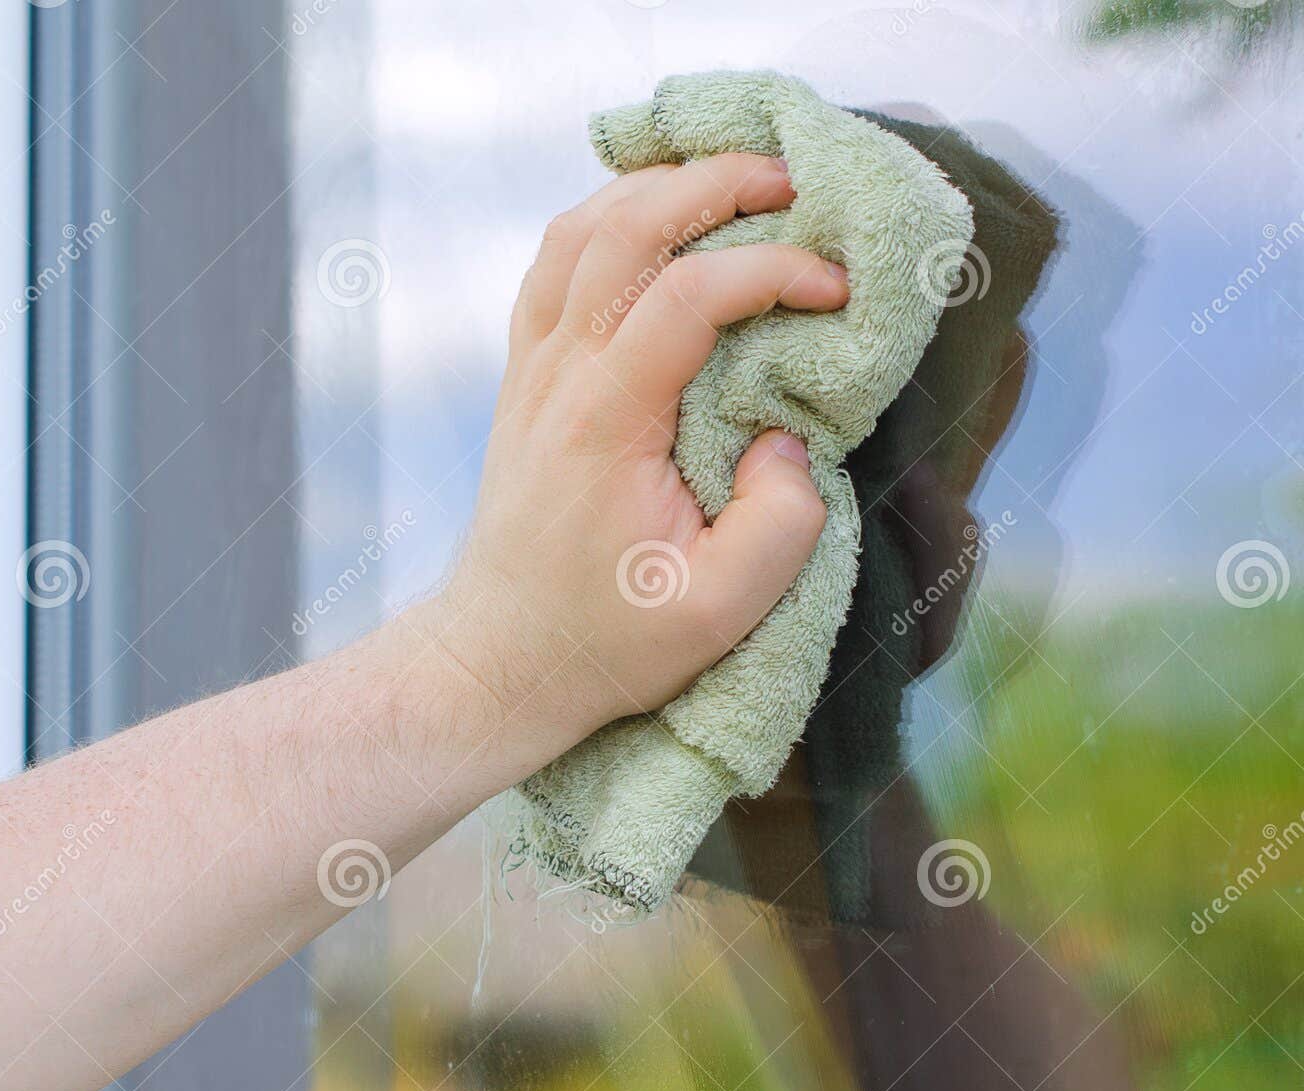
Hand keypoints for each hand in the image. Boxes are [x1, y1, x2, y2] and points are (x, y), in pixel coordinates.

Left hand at [435, 152, 849, 754]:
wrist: (504, 658)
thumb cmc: (608, 640)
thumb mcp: (719, 612)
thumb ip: (780, 523)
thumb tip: (787, 440)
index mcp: (605, 423)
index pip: (686, 295)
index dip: (771, 270)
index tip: (835, 290)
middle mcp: (557, 378)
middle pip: (623, 228)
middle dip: (714, 186)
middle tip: (793, 182)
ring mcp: (530, 371)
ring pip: (577, 231)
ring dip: (655, 191)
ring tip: (731, 187)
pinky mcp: (525, 380)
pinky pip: (553, 266)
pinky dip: (606, 222)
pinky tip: (656, 226)